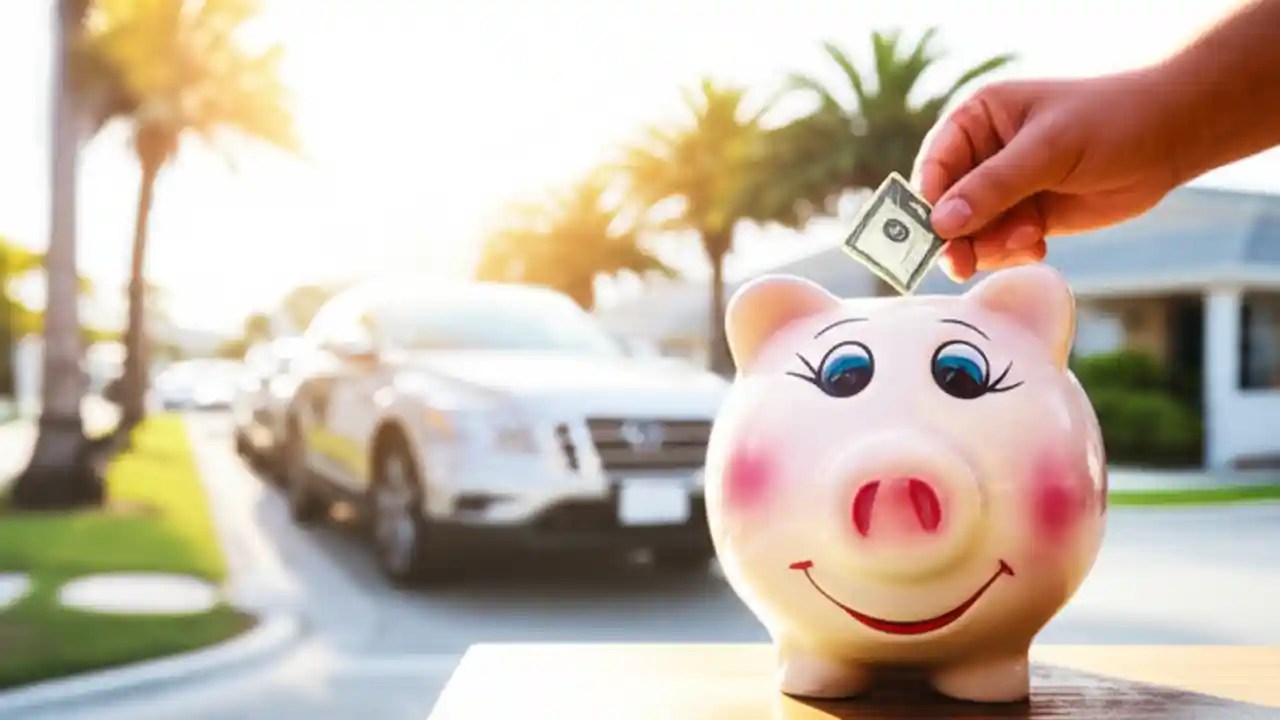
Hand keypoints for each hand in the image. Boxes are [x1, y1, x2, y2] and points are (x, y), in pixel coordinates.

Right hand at [911, 69, 1184, 281]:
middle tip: (961, 264)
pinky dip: (1012, 252)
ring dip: (991, 246)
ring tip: (1027, 239)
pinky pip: (999, 245)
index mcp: (977, 119)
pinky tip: (1039, 244)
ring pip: (971, 232)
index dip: (929, 200)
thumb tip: (941, 222)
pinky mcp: (1027, 216)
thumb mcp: (1048, 149)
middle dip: (956, 234)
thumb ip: (993, 187)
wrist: (1171, 137)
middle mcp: (983, 154)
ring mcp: (1005, 188)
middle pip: (946, 205)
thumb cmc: (1110, 120)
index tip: (935, 231)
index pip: (935, 164)